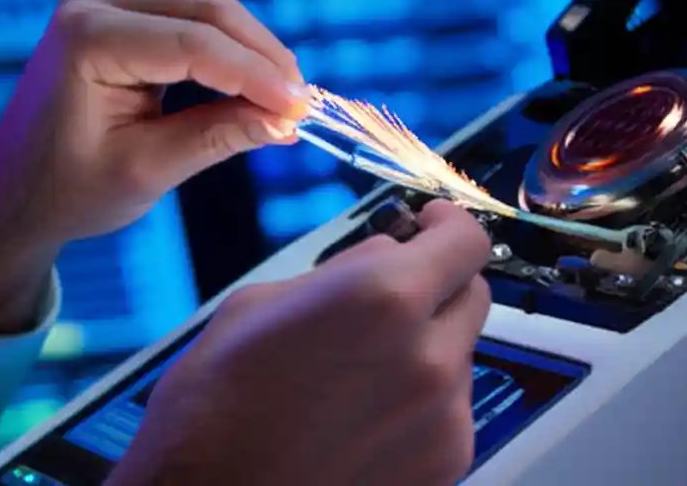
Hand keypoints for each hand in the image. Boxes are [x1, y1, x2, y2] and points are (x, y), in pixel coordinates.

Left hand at [0, 0, 307, 331]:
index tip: (301, 110)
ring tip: (285, 102)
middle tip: (302, 105)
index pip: (194, 44)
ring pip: (202, 14)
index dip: (257, 75)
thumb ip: (218, 137)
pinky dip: (224, 55)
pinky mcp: (114, 19)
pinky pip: (185, 24)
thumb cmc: (65, 192)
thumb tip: (287, 119)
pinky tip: (254, 89)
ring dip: (249, 55)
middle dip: (262, 58)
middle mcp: (91, 5)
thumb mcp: (148, 169)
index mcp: (87, 38)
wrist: (11, 198)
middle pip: (206, 13)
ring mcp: (100, 5)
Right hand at [108, 200, 492, 485]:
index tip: (429, 226)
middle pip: (472, 294)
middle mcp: (428, 357)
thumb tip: (384, 255)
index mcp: (382, 298)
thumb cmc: (214, 409)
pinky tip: (361, 413)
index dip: (446, 224)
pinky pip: (449, 409)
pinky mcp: (444, 465)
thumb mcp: (259, 303)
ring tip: (356, 371)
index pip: (465, 239)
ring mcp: (443, 419)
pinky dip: (419, 400)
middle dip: (435, 284)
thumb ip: (341, 273)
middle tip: (388, 295)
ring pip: (459, 354)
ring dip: (424, 345)